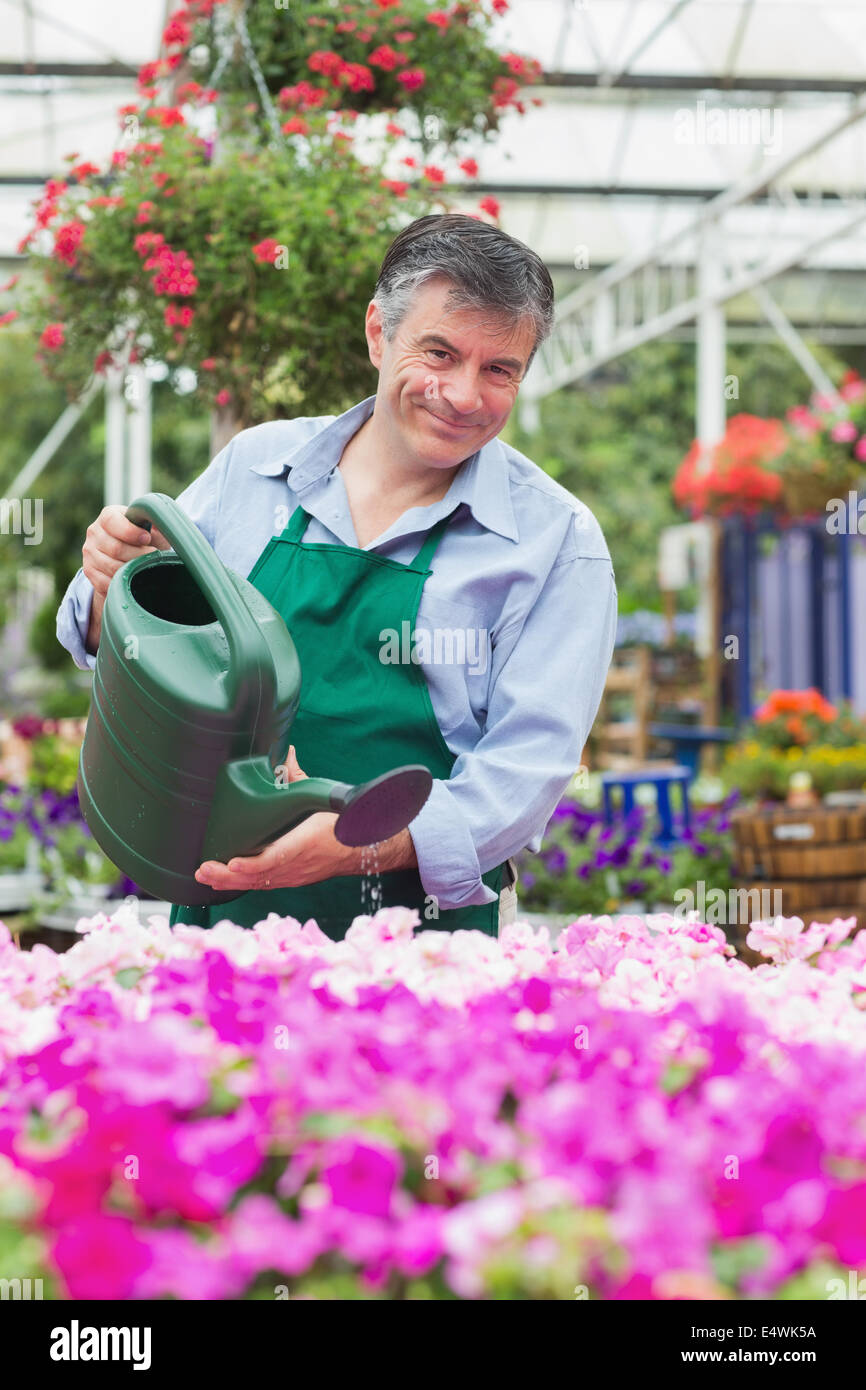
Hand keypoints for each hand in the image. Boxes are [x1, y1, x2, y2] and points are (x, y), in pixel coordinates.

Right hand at [82, 504, 169, 599]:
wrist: (129, 559)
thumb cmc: (145, 540)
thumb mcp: (152, 529)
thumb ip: (157, 524)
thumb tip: (165, 522)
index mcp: (108, 517)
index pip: (112, 521)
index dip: (131, 532)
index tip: (147, 539)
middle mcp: (94, 532)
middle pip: (115, 548)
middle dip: (138, 555)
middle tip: (152, 557)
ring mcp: (89, 552)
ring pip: (112, 567)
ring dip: (132, 570)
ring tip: (144, 568)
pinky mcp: (89, 571)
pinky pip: (106, 582)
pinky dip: (122, 583)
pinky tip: (133, 579)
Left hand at [194, 746, 360, 892]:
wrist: (359, 850)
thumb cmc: (339, 823)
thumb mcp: (321, 798)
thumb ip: (298, 777)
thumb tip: (287, 751)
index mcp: (305, 842)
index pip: (277, 857)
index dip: (253, 864)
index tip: (233, 863)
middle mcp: (297, 864)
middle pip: (259, 876)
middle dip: (227, 875)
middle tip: (204, 870)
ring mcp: (293, 875)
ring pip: (257, 884)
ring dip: (228, 882)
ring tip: (204, 876)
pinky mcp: (291, 880)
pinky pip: (263, 885)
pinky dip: (241, 884)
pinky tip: (222, 882)